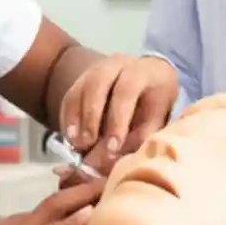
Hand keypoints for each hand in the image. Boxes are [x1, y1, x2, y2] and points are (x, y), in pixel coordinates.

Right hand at [58, 54, 177, 167]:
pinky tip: (69, 137)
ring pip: (79, 90)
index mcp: (140, 72)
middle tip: (87, 145)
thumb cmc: (155, 100)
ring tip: (75, 144)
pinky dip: (67, 118)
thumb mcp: (158, 116)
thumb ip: (140, 136)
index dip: (117, 119)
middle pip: (97, 84)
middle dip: (90, 117)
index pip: (125, 91)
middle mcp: (115, 65)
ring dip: (74, 119)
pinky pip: (70, 96)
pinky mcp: (82, 79)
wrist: (149, 75)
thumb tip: (117, 159)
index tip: (113, 147)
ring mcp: (95, 69)